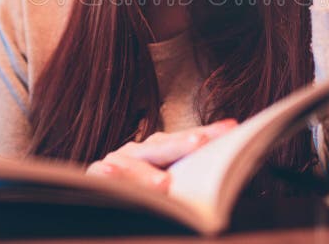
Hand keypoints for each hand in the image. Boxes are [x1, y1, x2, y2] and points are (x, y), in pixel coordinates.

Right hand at [85, 119, 237, 193]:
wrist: (102, 200)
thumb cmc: (144, 196)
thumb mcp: (169, 186)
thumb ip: (192, 181)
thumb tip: (233, 179)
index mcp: (161, 149)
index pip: (187, 139)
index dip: (208, 133)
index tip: (232, 127)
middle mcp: (140, 151)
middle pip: (162, 147)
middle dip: (181, 145)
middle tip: (200, 143)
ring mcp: (117, 161)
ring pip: (132, 165)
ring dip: (146, 174)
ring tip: (163, 184)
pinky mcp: (95, 175)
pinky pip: (101, 176)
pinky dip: (106, 176)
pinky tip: (108, 173)